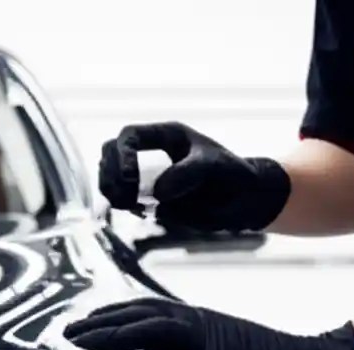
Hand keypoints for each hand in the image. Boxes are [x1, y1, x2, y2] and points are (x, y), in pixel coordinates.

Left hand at [64, 298, 353, 349]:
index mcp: (200, 320)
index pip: (145, 309)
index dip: (110, 314)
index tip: (83, 322)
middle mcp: (200, 324)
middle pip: (139, 315)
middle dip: (99, 322)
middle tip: (67, 331)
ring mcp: (209, 345)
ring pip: (152, 330)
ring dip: (113, 335)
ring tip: (83, 342)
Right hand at [98, 122, 291, 231]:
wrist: (244, 200)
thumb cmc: (233, 175)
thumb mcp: (215, 167)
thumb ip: (188, 174)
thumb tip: (158, 193)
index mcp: (166, 136)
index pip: (129, 136)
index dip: (122, 154)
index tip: (130, 177)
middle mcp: (151, 154)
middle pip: (110, 153)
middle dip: (111, 173)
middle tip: (126, 195)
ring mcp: (146, 176)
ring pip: (110, 177)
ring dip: (113, 191)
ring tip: (129, 204)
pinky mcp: (147, 198)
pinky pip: (122, 199)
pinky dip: (123, 205)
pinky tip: (139, 210)